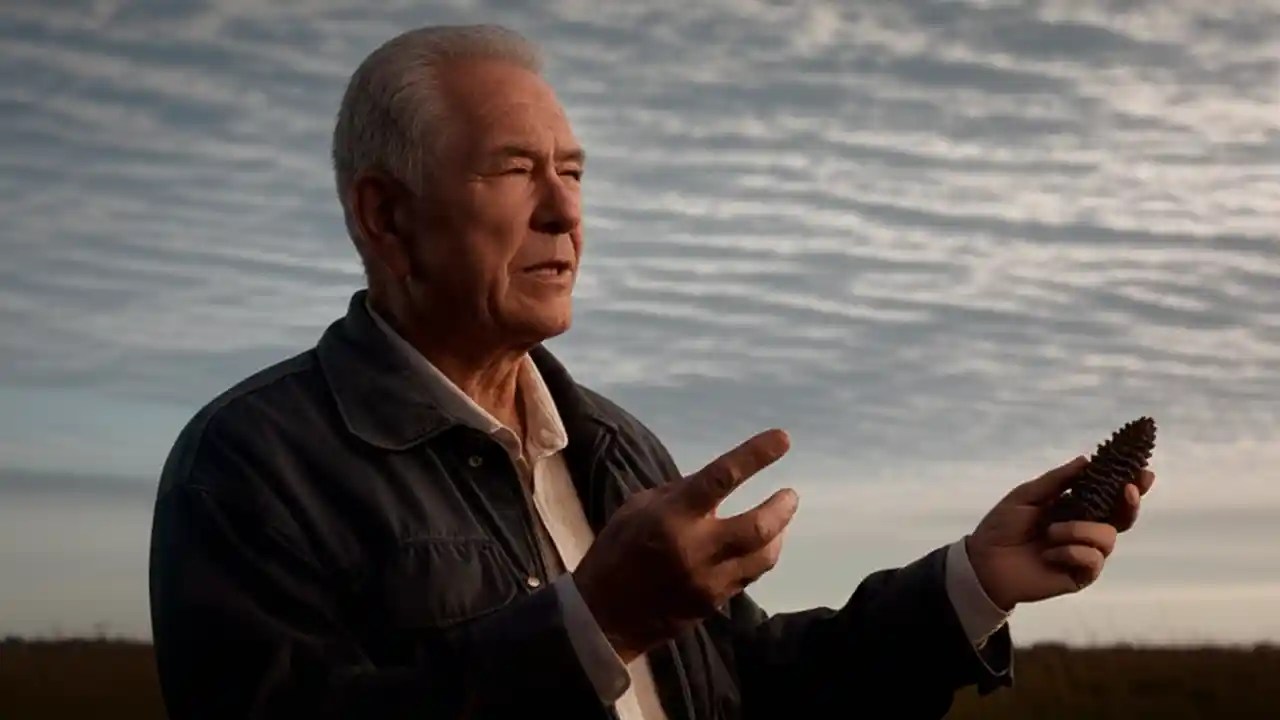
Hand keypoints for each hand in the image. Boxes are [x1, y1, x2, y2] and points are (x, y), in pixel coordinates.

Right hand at [573, 428, 798, 661]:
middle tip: (790, 494)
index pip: (722, 478)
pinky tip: (760, 546)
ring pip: (764, 555)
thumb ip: (679, 493)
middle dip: (782, 507)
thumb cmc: (618, 550)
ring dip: (778, 533)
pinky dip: (761, 556)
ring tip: (778, 519)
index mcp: (673, 516)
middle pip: (758, 525)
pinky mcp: (715, 603)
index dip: (755, 455)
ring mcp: (709, 579)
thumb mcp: (638, 508)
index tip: (783, 438)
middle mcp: (697, 547)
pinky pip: (751, 576)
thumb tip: (717, 484)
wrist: (605, 615)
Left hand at [965, 455, 1156, 610]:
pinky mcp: (1080, 575)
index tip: (1144, 471)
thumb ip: (1057, 480)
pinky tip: (1050, 554)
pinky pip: (1093, 559)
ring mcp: (1085, 553)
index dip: (1130, 484)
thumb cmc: (1003, 526)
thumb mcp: (1027, 495)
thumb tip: (1087, 460)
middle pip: (1123, 517)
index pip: (1109, 495)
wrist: (985, 561)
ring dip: (1078, 530)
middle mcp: (1085, 530)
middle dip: (1130, 502)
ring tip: (1050, 532)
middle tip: (1126, 490)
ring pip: (1108, 537)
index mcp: (1075, 508)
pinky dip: (1071, 552)